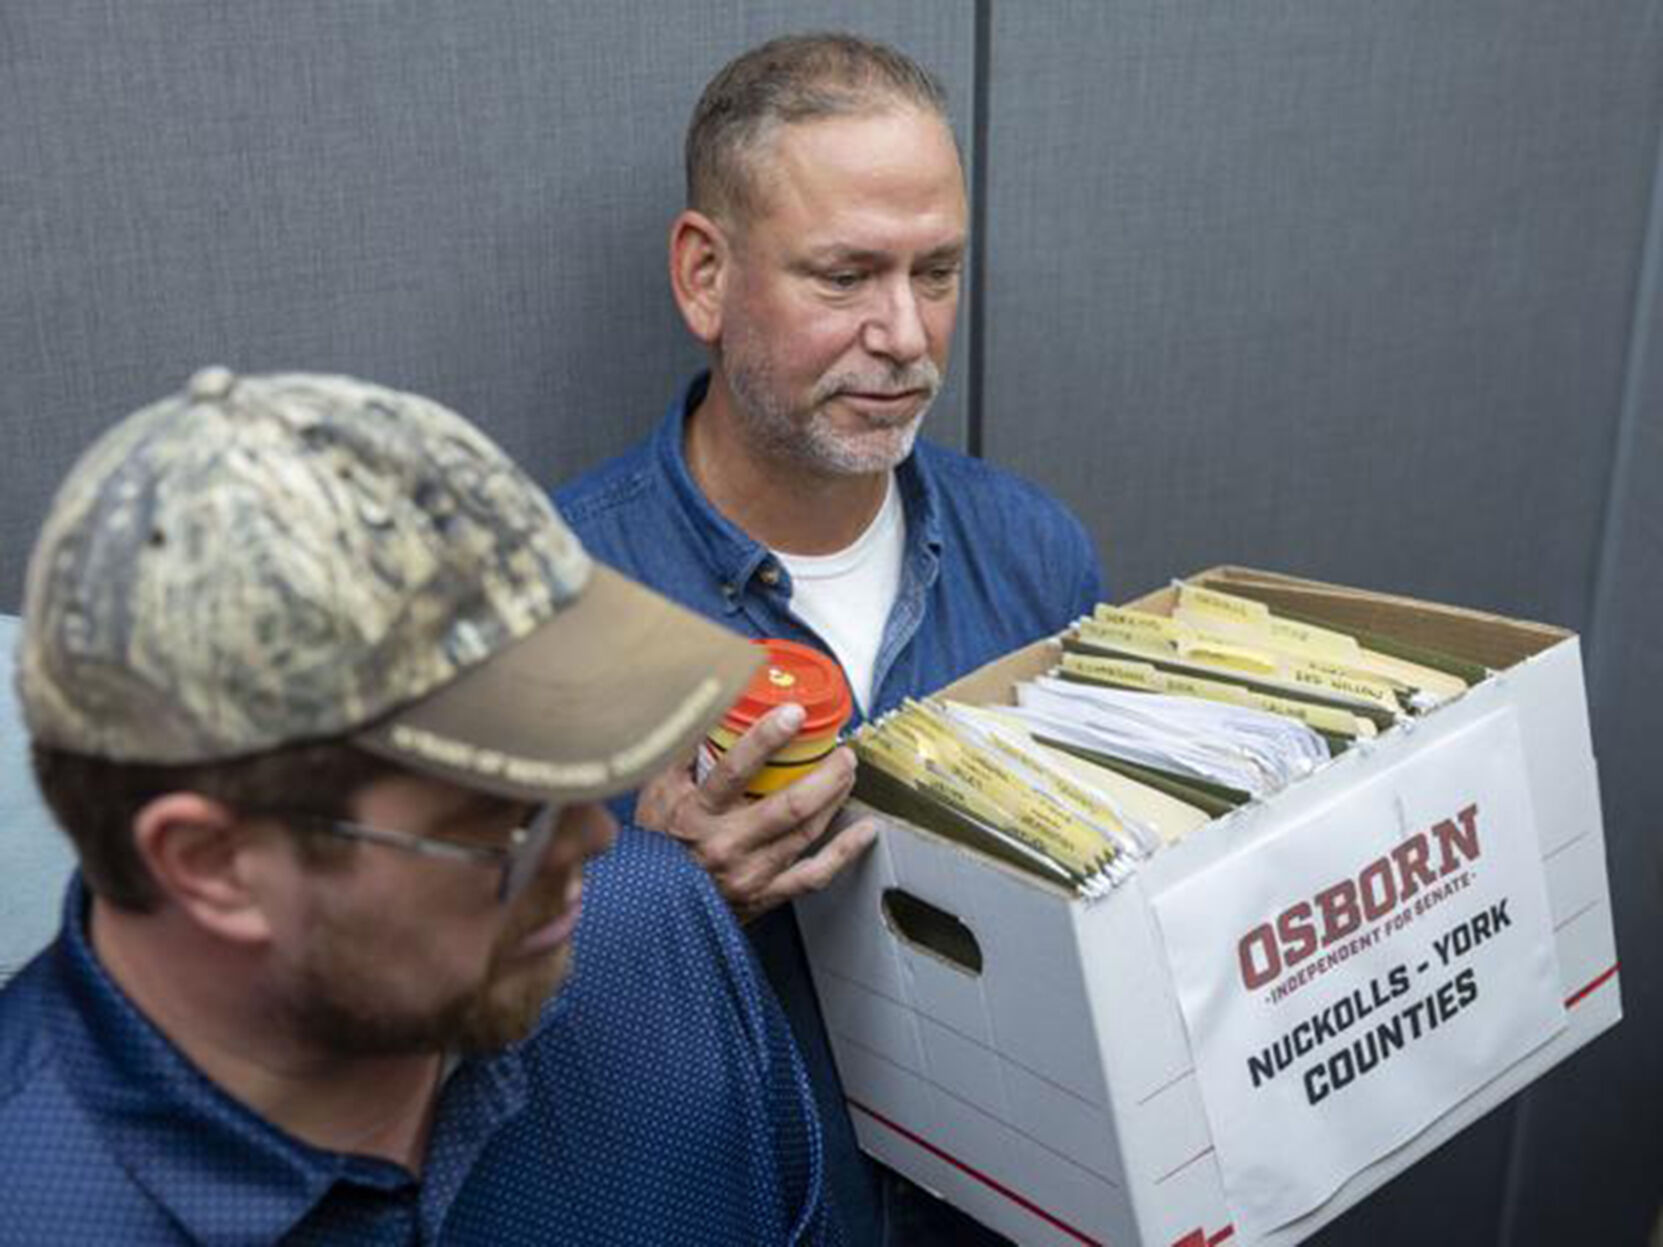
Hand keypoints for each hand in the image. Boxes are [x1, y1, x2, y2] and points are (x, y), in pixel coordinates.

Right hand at [635, 703, 877, 922]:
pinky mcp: (765, 895)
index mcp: (696, 815)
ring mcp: (749, 874)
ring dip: (835, 800)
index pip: (735, 770)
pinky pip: (814, 876)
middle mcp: (726, 845)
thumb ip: (683, 752)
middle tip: (842, 752)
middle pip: (789, 806)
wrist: (650, 907)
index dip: (767, 739)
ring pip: (806, 834)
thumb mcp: (656, 793)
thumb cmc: (655, 844)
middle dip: (826, 774)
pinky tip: (864, 832)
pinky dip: (845, 852)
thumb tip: (709, 707)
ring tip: (847, 775)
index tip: (793, 713)